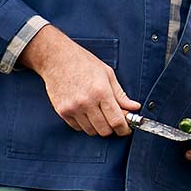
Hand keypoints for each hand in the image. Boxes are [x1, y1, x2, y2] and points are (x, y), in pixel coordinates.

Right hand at [25, 25, 140, 136]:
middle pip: (104, 130)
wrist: (56, 59)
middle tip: (114, 121)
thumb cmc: (83, 63)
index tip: (126, 129)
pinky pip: (77, 128)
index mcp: (101, 92)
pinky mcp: (62, 111)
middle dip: (112, 129)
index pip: (116, 121)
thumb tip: (134, 107)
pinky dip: (85, 125)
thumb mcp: (108, 74)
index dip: (124, 129)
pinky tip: (87, 113)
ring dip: (98, 127)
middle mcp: (86, 102)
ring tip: (100, 114)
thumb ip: (121, 94)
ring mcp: (72, 108)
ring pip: (91, 131)